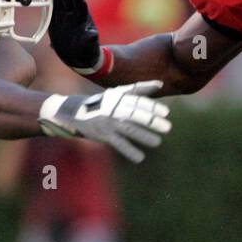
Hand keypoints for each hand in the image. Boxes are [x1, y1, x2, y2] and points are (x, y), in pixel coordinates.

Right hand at [39, 81, 170, 163]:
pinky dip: (130, 151)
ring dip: (144, 136)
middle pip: (135, 114)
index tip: (166, 112)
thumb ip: (139, 90)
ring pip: (129, 129)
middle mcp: (114, 108)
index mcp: (119, 97)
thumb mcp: (119, 93)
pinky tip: (140, 157)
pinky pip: (119, 144)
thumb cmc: (104, 103)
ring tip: (158, 142)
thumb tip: (160, 84)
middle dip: (152, 121)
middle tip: (167, 128)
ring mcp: (109, 122)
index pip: (138, 101)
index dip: (152, 107)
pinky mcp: (104, 135)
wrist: (74, 111)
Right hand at [47, 0, 101, 72]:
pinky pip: (55, 6)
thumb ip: (89, 40)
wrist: (80, 59)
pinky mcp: (58, 20)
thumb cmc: (87, 53)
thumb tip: (92, 35)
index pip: (78, 1)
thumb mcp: (89, 48)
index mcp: (82, 19)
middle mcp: (74, 15)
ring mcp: (66, 17)